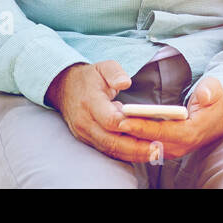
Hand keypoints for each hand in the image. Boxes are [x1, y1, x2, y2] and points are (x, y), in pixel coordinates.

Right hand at [46, 60, 161, 163]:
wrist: (65, 88)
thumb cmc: (89, 78)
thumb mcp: (103, 67)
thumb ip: (115, 73)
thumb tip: (125, 82)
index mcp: (90, 102)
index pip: (109, 119)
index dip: (127, 126)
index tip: (148, 128)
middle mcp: (85, 122)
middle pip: (112, 141)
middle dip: (136, 148)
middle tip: (158, 149)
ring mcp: (85, 134)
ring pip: (110, 150)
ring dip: (133, 154)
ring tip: (155, 154)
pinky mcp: (88, 141)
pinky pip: (108, 151)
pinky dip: (126, 155)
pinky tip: (143, 154)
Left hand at [113, 76, 222, 161]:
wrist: (221, 117)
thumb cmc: (215, 101)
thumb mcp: (215, 90)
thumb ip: (210, 90)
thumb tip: (204, 94)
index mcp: (191, 132)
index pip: (162, 132)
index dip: (142, 126)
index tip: (124, 120)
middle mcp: (181, 145)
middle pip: (149, 142)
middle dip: (130, 133)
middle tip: (110, 122)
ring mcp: (175, 149)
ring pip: (146, 147)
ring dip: (129, 138)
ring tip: (111, 126)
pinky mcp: (169, 148)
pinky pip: (148, 147)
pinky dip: (135, 141)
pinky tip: (121, 131)